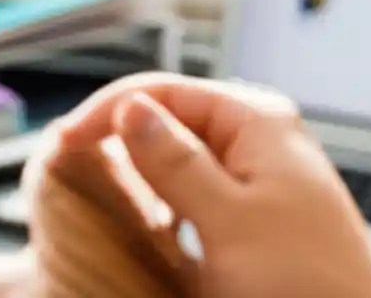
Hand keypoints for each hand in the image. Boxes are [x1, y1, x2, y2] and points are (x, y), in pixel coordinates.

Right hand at [56, 73, 370, 297]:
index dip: (107, 111)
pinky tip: (147, 213)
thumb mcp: (228, 219)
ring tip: (100, 184)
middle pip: (169, 115)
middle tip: (72, 163)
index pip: (162, 90)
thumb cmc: (306, 279)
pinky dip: (164, 191)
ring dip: (139, 163)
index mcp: (254, 119)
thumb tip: (131, 110)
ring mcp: (258, 167)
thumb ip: (176, 162)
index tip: (64, 144)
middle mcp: (258, 132)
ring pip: (179, 149)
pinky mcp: (255, 202)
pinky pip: (196, 181)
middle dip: (120, 134)